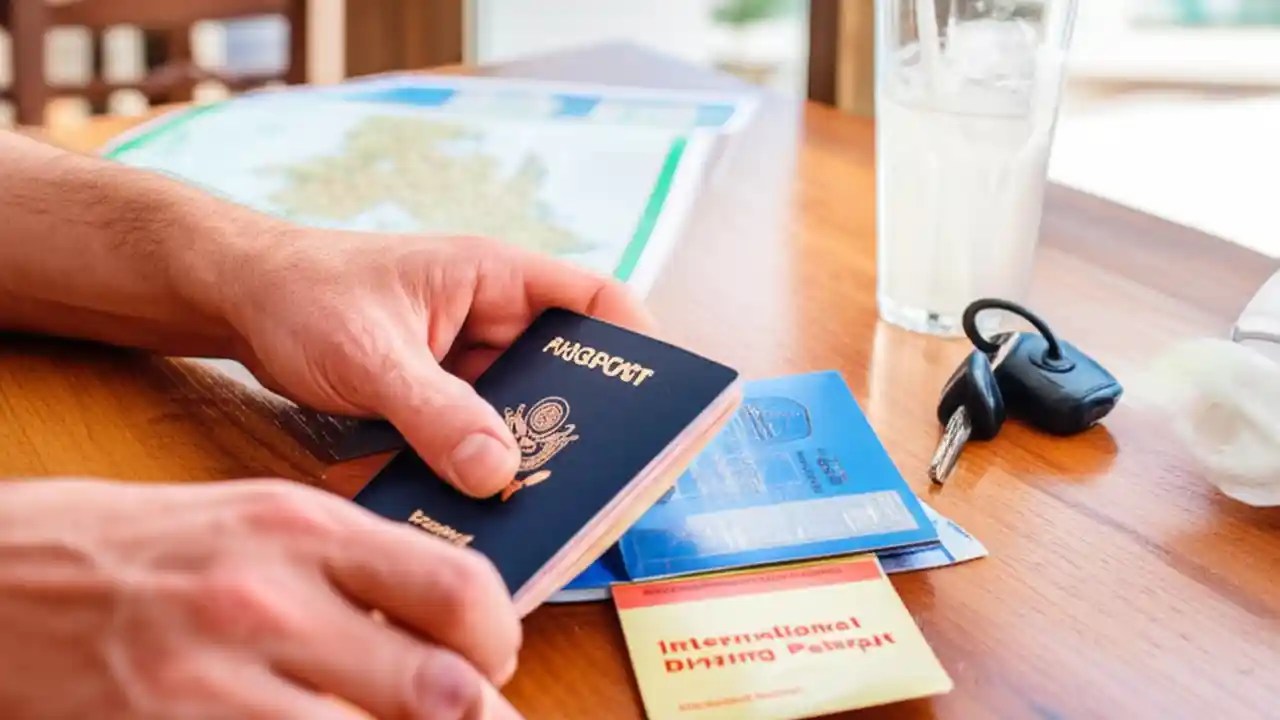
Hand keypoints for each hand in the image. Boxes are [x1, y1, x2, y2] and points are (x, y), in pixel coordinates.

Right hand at [0, 478, 522, 718]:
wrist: (1, 581)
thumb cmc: (139, 548)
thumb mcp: (257, 520)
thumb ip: (356, 567)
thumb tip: (446, 627)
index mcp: (302, 528)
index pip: (460, 588)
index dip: (501, 638)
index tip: (494, 656)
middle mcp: (270, 600)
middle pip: (442, 690)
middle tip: (477, 719)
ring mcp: (216, 682)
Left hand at [221, 230, 654, 496]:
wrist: (234, 299)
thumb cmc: (302, 295)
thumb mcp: (369, 354)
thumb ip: (433, 413)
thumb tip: (500, 473)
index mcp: (497, 278)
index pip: (599, 302)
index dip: (641, 351)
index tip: (663, 410)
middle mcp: (496, 318)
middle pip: (574, 372)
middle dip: (594, 425)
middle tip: (614, 486)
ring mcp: (469, 361)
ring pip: (532, 412)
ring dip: (540, 456)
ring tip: (556, 511)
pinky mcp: (441, 398)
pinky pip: (484, 436)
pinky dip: (490, 469)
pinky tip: (489, 511)